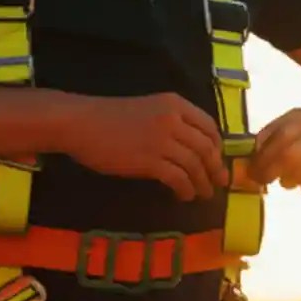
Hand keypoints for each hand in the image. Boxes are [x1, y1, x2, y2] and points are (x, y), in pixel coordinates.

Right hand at [61, 93, 229, 201]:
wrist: (82, 123)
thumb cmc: (110, 117)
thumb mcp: (148, 109)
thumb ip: (171, 121)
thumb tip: (192, 146)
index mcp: (175, 104)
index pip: (209, 126)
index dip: (217, 147)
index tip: (217, 160)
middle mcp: (173, 120)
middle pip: (206, 148)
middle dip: (215, 168)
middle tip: (218, 183)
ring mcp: (162, 140)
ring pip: (195, 165)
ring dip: (202, 183)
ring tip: (203, 194)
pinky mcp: (150, 161)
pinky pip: (178, 178)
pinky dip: (185, 190)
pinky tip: (183, 196)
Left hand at [252, 109, 300, 195]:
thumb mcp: (291, 138)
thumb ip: (268, 148)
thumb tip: (244, 168)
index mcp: (299, 117)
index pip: (275, 135)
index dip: (260, 157)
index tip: (252, 172)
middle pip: (288, 153)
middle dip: (270, 171)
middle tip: (264, 182)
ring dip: (290, 179)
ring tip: (288, 182)